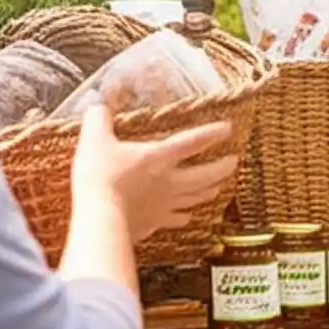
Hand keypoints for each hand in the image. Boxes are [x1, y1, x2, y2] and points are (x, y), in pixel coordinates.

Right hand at [72, 105, 235, 241]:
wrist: (99, 219)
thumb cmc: (99, 178)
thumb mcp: (94, 139)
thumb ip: (98, 119)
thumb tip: (98, 106)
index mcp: (159, 157)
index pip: (192, 142)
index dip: (212, 133)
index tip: (228, 128)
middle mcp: (169, 181)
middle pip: (205, 174)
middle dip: (223, 167)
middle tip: (234, 162)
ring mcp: (165, 204)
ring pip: (197, 197)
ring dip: (211, 190)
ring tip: (220, 186)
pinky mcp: (156, 222)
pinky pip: (177, 219)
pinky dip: (185, 216)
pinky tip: (188, 216)